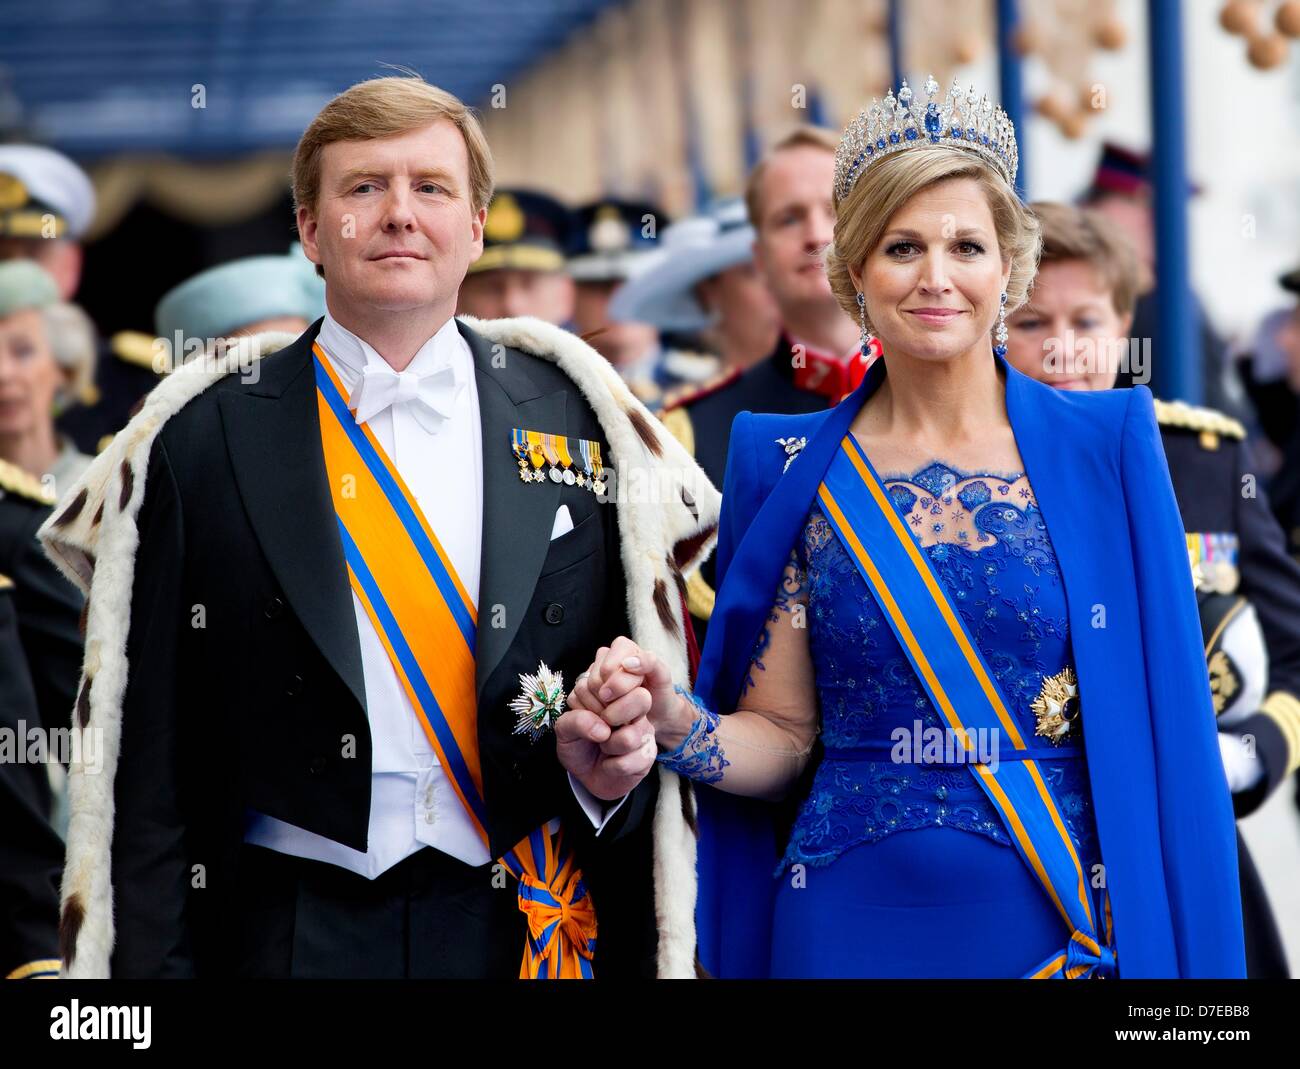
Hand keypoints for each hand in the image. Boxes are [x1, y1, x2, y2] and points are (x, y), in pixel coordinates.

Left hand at [554, 637, 679, 801]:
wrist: (588, 777)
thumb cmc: (579, 746)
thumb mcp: (565, 731)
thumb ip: (574, 720)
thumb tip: (601, 729)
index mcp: (613, 693)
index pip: (613, 679)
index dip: (592, 696)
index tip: (584, 708)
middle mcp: (634, 707)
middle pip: (641, 698)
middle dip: (610, 716)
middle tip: (599, 726)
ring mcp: (644, 731)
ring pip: (630, 737)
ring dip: (607, 747)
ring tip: (604, 746)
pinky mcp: (648, 755)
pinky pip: (627, 762)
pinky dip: (610, 767)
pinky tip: (610, 764)